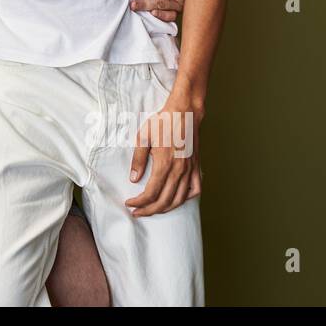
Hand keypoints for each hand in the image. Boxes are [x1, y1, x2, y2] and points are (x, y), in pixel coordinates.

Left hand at [126, 94, 201, 217]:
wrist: (184, 112)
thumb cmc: (163, 122)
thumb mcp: (143, 137)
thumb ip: (138, 159)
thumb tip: (134, 179)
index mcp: (164, 164)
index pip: (151, 193)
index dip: (139, 203)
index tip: (129, 204)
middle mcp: (179, 171)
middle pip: (164, 201)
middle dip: (149, 210)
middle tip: (137, 213)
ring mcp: (190, 170)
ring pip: (179, 199)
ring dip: (165, 208)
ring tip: (153, 210)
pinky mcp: (196, 167)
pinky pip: (195, 189)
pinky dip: (186, 198)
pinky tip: (177, 199)